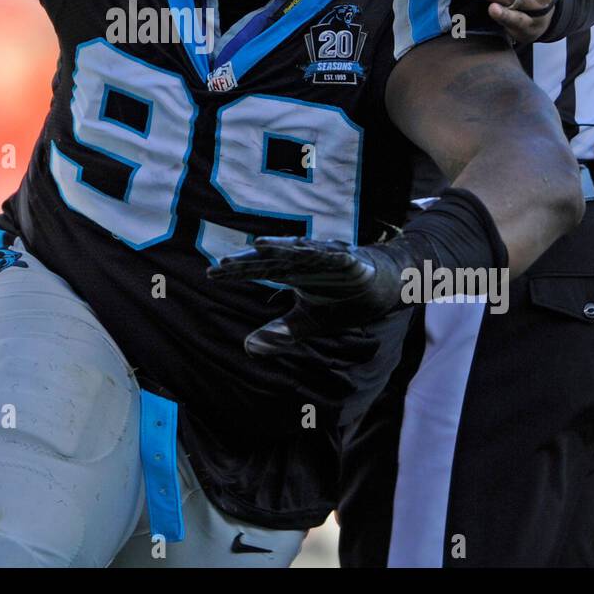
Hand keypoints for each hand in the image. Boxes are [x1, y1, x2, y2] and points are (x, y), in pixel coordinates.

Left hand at [209, 237, 405, 357]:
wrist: (383, 288)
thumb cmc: (342, 299)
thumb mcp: (307, 321)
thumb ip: (280, 332)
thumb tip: (248, 348)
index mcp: (292, 274)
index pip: (258, 271)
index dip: (236, 271)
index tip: (211, 273)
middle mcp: (305, 262)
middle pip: (272, 260)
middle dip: (249, 260)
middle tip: (222, 262)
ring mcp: (327, 257)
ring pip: (299, 251)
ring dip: (280, 248)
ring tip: (259, 245)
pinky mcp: (351, 260)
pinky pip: (334, 255)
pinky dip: (322, 252)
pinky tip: (308, 247)